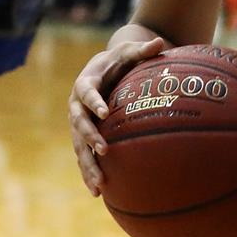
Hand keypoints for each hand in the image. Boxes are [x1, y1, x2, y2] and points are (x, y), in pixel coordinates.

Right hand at [68, 35, 166, 195]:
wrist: (102, 69)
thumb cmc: (118, 60)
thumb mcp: (128, 51)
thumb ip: (142, 49)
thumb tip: (160, 42)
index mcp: (85, 83)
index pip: (87, 93)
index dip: (94, 102)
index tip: (103, 112)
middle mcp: (76, 106)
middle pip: (79, 124)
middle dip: (90, 137)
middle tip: (104, 149)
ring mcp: (77, 124)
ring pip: (78, 147)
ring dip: (87, 165)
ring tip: (99, 185)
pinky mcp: (82, 138)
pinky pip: (83, 157)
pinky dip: (89, 173)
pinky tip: (98, 193)